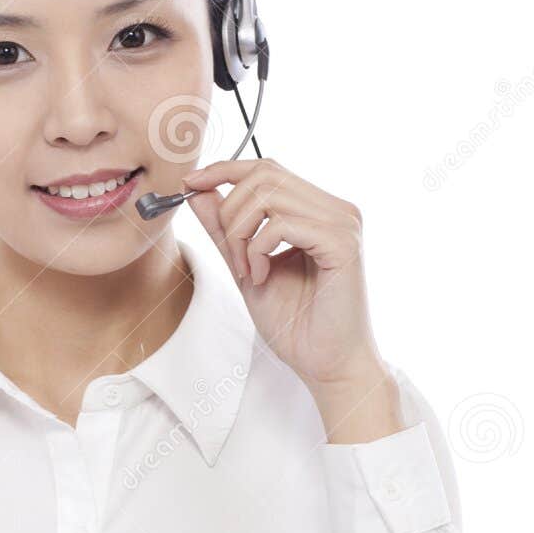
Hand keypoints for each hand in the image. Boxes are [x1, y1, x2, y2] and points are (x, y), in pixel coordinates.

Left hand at [180, 157, 384, 393]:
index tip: (190, 184)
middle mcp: (335, 208)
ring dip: (240, 234)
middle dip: (230, 212)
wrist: (328, 365)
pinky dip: (257, 249)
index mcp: (318, 210)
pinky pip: (280, 224)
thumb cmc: (296, 323)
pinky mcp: (342, 242)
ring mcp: (343, 222)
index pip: (267, 167)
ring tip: (248, 270)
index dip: (224, 169)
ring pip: (267, 195)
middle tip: (232, 256)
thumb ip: (224, 228)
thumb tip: (198, 189)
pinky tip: (262, 276)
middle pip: (263, 175)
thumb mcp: (245, 266)